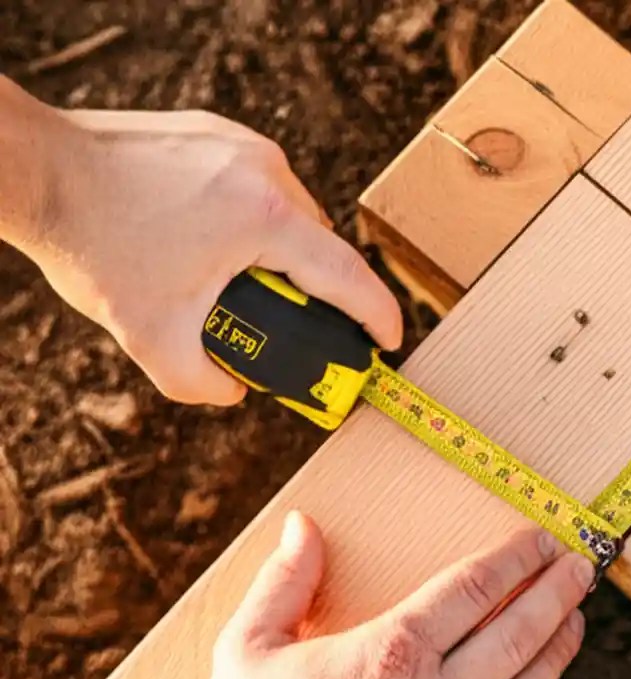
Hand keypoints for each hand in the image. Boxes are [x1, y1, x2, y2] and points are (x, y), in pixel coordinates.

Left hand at [27, 109, 401, 405]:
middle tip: (288, 327)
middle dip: (311, 290)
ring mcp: (243, 146)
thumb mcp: (151, 337)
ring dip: (277, 252)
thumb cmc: (93, 245)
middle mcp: (268, 173)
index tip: (389, 342)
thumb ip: (204, 383)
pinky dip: (248, 219)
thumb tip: (235, 391)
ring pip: (289, 213)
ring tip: (230, 281)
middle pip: (319, 245)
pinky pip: (257, 185)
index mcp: (267, 219)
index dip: (377, 315)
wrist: (38, 171)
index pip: (347, 275)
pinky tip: (203, 240)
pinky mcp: (218, 133)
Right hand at [209, 513, 591, 678]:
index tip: (541, 540)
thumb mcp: (247, 655)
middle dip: (557, 593)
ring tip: (576, 618)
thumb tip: (301, 527)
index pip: (474, 589)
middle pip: (519, 632)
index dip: (516, 559)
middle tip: (581, 567)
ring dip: (561, 647)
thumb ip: (281, 585)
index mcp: (390, 654)